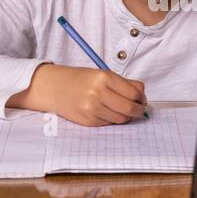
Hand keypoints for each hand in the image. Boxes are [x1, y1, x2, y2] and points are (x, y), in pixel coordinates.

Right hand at [9, 64, 146, 125]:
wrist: (54, 87)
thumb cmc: (79, 79)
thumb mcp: (101, 74)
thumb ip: (123, 83)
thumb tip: (142, 95)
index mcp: (104, 78)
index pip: (134, 93)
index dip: (141, 98)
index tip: (142, 98)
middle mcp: (98, 93)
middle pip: (130, 108)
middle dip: (138, 110)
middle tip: (140, 108)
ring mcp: (92, 109)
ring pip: (121, 118)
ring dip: (126, 116)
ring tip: (121, 109)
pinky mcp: (88, 121)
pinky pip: (109, 123)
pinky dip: (112, 119)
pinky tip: (106, 111)